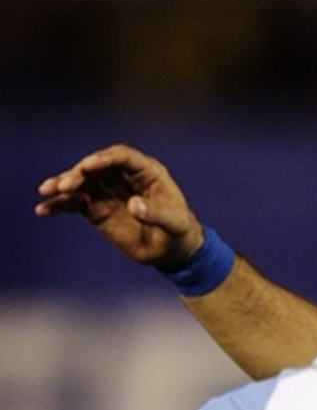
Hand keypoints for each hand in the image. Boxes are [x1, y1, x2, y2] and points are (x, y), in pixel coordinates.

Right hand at [35, 144, 203, 268]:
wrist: (172, 252)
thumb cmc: (179, 232)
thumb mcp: (175, 223)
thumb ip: (156, 214)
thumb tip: (133, 205)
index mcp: (147, 172)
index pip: (122, 157)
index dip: (104, 159)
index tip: (87, 166)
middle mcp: (124, 177)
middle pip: (96, 168)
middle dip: (78, 174)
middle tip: (64, 186)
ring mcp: (108, 192)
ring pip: (81, 183)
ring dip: (63, 186)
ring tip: (46, 193)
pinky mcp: (97, 209)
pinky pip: (74, 203)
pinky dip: (59, 205)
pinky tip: (43, 210)